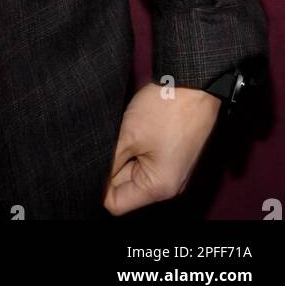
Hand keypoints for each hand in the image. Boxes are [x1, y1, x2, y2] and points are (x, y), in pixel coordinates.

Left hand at [103, 81, 221, 214]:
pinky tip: (133, 128)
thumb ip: (108, 162)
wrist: (194, 83)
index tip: (91, 162)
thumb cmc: (166, 108)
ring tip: (124, 132)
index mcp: (159, 188)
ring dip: (123, 154)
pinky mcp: (170, 154)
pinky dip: (134, 146)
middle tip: (108, 140)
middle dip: (112, 166)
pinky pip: (144, 159)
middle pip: (125, 187)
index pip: (116, 203)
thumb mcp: (128, 136)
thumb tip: (92, 175)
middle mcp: (167, 185)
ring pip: (133, 170)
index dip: (98, 186)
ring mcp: (170, 169)